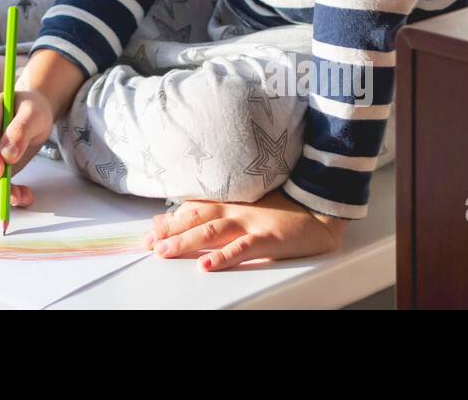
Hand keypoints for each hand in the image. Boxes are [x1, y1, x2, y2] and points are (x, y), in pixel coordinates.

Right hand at [0, 89, 55, 208]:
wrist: (34, 115)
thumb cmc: (31, 109)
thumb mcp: (32, 113)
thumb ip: (20, 131)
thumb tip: (7, 156)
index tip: (1, 170)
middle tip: (15, 196)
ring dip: (1, 195)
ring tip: (25, 197)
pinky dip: (7, 196)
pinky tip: (24, 196)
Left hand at [143, 189, 348, 270]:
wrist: (319, 205)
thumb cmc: (284, 206)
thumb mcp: (250, 203)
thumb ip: (223, 208)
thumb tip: (191, 214)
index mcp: (231, 201)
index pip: (193, 209)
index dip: (170, 220)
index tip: (149, 231)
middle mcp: (235, 210)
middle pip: (196, 219)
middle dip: (170, 232)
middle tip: (147, 243)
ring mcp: (250, 223)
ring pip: (211, 232)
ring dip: (186, 242)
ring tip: (164, 252)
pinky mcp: (267, 238)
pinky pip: (242, 249)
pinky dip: (223, 258)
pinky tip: (207, 266)